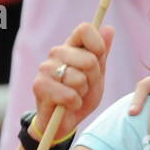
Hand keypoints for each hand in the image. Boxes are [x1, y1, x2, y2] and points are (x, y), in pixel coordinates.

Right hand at [31, 22, 114, 136]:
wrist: (64, 122)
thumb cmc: (81, 96)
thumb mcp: (97, 75)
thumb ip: (102, 53)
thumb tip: (109, 28)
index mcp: (71, 46)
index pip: (85, 29)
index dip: (98, 45)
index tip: (98, 59)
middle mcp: (56, 53)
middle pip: (89, 60)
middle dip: (93, 78)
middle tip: (84, 86)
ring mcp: (46, 68)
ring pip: (79, 79)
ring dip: (82, 93)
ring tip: (74, 95)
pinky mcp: (40, 86)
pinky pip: (70, 95)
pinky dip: (75, 104)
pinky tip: (67, 105)